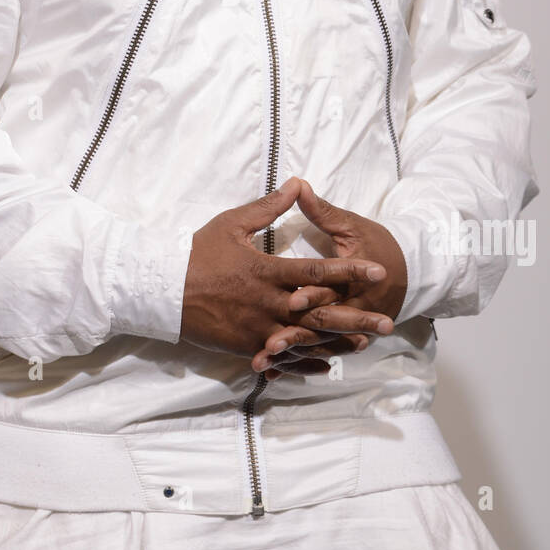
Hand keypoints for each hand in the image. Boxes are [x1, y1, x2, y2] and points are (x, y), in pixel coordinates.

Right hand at [180, 177, 394, 359]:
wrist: (162, 291)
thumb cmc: (197, 252)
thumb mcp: (232, 223)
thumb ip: (268, 208)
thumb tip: (297, 184)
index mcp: (267, 270)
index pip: (317, 270)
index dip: (349, 271)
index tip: (377, 271)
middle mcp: (268, 302)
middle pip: (321, 312)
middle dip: (356, 318)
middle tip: (387, 324)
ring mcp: (258, 328)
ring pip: (306, 339)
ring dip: (337, 342)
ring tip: (365, 345)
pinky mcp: (247, 346)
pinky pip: (283, 357)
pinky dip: (305, 362)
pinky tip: (325, 365)